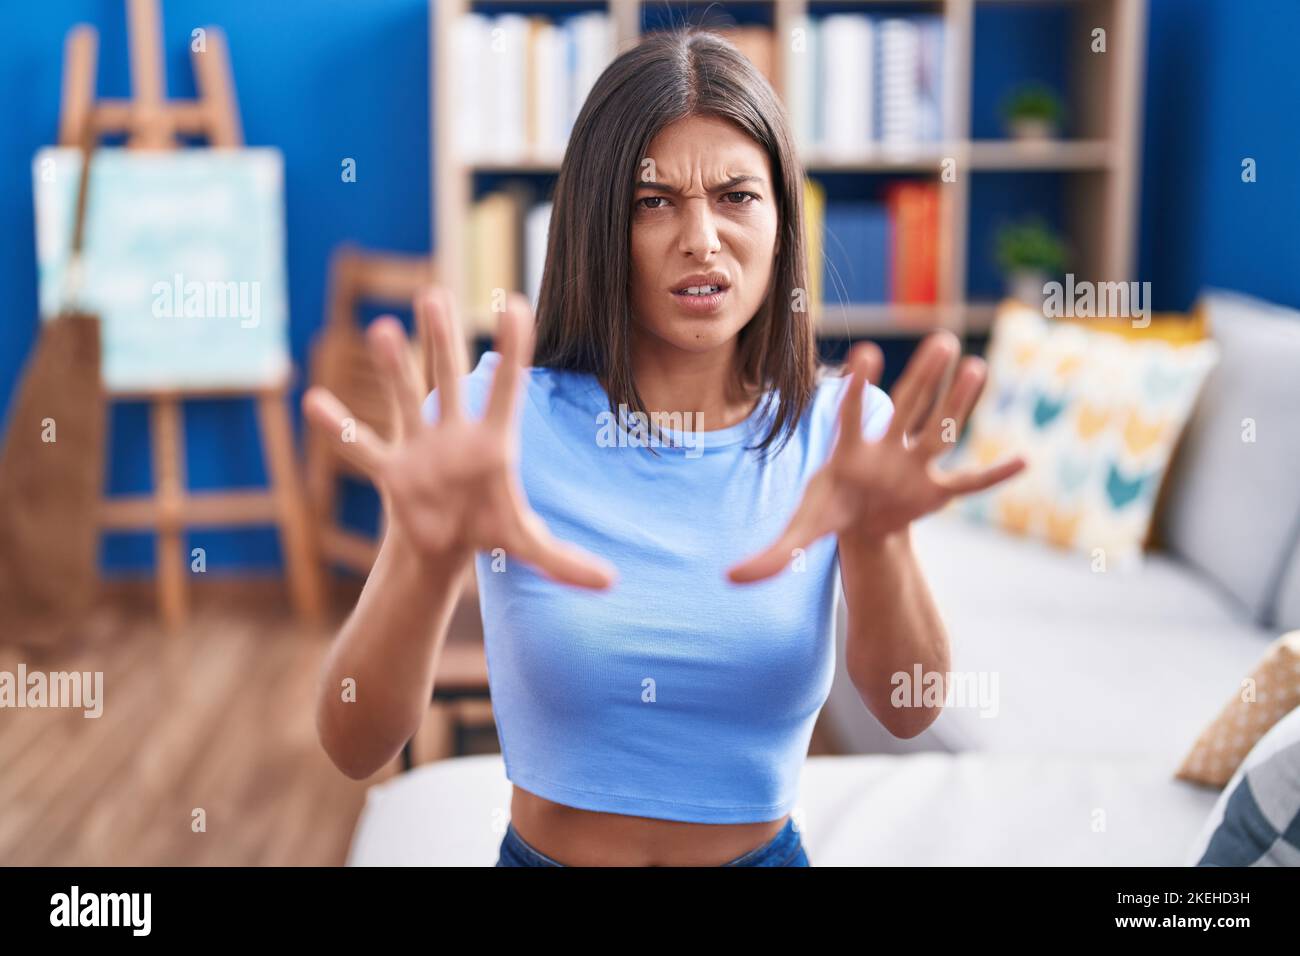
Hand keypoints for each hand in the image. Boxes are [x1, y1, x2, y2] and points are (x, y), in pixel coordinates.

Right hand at [303, 288, 615, 589]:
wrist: (444, 542)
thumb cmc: (489, 527)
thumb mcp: (527, 544)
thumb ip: (566, 560)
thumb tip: (612, 583)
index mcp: (493, 442)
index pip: (507, 389)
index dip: (512, 350)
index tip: (516, 304)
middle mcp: (454, 433)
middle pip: (449, 379)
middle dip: (442, 340)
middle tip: (434, 294)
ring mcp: (420, 446)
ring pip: (405, 399)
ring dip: (394, 368)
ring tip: (383, 330)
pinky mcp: (390, 470)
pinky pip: (361, 446)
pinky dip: (339, 429)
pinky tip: (315, 402)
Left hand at [727, 331, 1025, 582]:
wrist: (859, 524)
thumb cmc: (829, 511)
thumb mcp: (800, 533)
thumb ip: (771, 556)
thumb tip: (729, 581)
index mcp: (848, 453)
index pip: (852, 415)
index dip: (858, 388)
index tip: (865, 352)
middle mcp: (885, 451)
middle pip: (907, 408)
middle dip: (923, 377)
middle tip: (941, 340)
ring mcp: (914, 467)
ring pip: (940, 431)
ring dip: (959, 402)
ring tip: (976, 364)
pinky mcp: (935, 491)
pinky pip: (969, 483)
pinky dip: (994, 476)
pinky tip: (1022, 461)